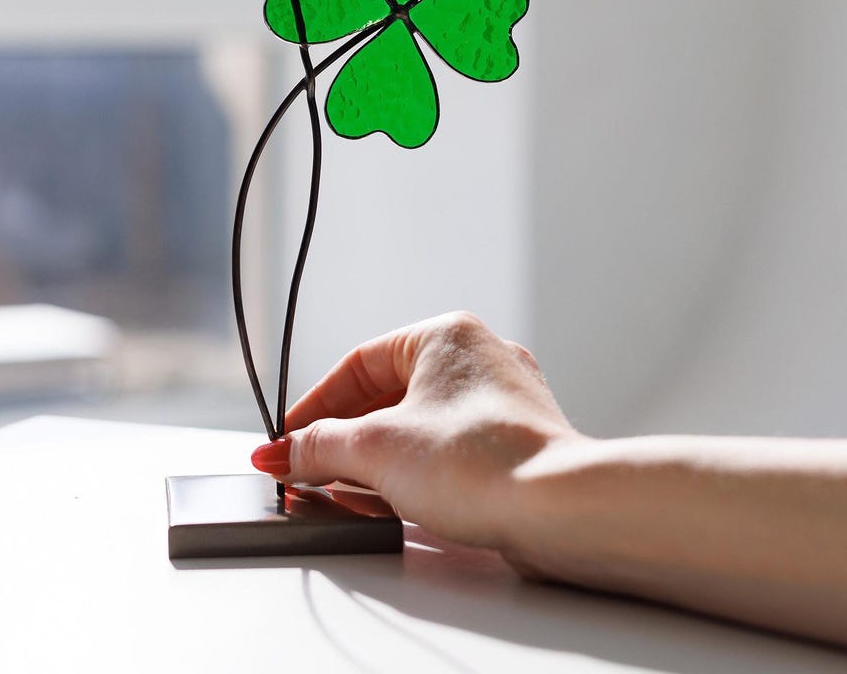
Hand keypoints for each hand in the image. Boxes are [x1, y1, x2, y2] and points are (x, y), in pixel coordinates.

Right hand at [252, 311, 582, 555]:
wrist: (559, 510)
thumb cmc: (479, 460)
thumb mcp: (376, 449)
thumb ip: (321, 447)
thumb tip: (288, 453)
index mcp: (445, 336)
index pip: (359, 364)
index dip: (315, 405)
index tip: (289, 439)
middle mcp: (477, 360)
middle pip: (386, 396)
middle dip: (342, 438)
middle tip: (306, 472)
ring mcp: (501, 404)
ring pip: (417, 425)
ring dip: (373, 460)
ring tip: (337, 494)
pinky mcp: (513, 446)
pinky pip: (447, 451)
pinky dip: (411, 473)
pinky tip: (386, 504)